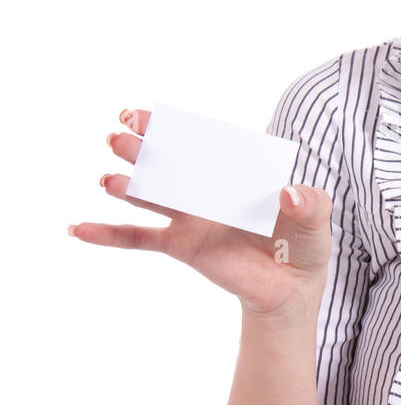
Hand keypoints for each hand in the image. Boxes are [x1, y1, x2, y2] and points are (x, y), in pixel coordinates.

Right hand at [68, 108, 332, 316]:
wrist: (291, 289)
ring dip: (128, 185)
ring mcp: (190, 215)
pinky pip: (137, 239)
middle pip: (170, 161)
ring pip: (151, 194)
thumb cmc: (304, 245)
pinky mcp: (180, 245)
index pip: (202, 141)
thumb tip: (288, 194)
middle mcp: (208, 187)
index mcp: (236, 170)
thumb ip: (310, 205)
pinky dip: (107, 234)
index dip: (172, 126)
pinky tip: (78, 229)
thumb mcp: (318, 222)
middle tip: (118, 136)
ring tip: (108, 181)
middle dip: (143, 148)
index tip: (144, 116)